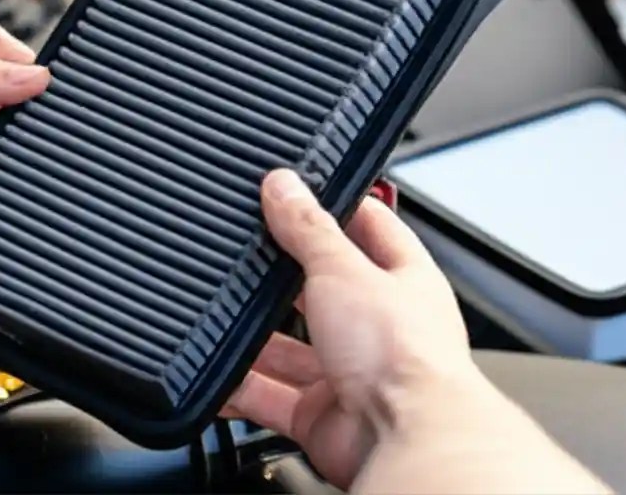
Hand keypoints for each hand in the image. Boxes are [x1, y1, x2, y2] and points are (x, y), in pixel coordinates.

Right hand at [225, 169, 479, 486]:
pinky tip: (218, 374)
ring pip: (289, 350)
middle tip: (246, 260)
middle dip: (281, 283)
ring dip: (255, 341)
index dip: (332, 209)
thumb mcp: (344, 269)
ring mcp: (350, 374)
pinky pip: (270, 398)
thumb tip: (283, 185)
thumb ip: (308, 227)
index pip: (369, 229)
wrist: (407, 440)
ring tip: (223, 319)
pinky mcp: (322, 416)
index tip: (294, 194)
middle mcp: (379, 329)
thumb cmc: (407, 356)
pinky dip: (240, 388)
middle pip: (319, 293)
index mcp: (403, 281)